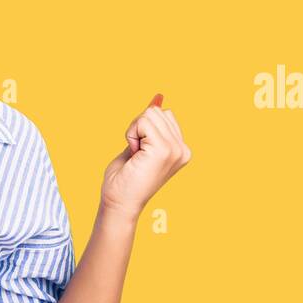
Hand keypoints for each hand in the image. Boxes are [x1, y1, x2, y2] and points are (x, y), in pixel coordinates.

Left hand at [100, 93, 191, 218]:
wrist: (119, 204)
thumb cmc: (124, 180)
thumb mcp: (138, 146)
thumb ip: (148, 126)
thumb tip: (158, 98)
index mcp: (181, 149)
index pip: (164, 114)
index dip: (143, 128)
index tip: (140, 152)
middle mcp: (183, 149)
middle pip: (157, 112)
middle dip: (138, 128)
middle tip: (135, 154)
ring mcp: (175, 150)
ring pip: (149, 114)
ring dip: (134, 131)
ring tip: (135, 155)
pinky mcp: (163, 150)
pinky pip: (143, 121)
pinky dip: (131, 135)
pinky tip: (133, 155)